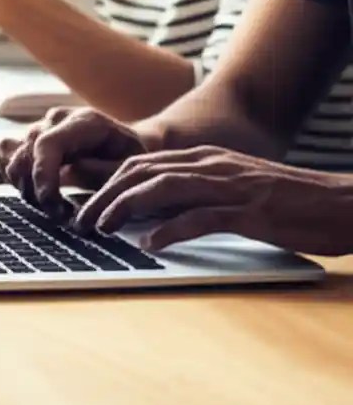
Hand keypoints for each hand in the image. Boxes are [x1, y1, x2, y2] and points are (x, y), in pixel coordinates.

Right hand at [0, 108, 146, 219]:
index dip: (43, 176)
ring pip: (11, 157)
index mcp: (83, 121)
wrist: (126, 148)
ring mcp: (40, 128)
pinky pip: (4, 155)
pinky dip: (13, 177)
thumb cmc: (130, 160)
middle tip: (62, 216)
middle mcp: (56, 120)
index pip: (47, 144)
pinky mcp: (28, 140)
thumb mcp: (129, 168)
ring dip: (25, 188)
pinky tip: (35, 193)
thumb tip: (68, 173)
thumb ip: (101, 170)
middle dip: (38, 192)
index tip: (53, 206)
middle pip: (25, 154)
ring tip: (51, 206)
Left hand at [71, 146, 352, 254]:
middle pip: (140, 173)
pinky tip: (149, 244)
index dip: (104, 182)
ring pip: (161, 189)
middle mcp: (211, 166)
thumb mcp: (232, 190)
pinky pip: (201, 217)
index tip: (81, 203)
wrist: (345, 202)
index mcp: (204, 159)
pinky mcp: (250, 211)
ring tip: (100, 229)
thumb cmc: (289, 202)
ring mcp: (230, 186)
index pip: (139, 163)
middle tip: (78, 221)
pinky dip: (169, 230)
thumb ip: (194, 195)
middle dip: (102, 196)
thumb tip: (150, 215)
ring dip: (123, 209)